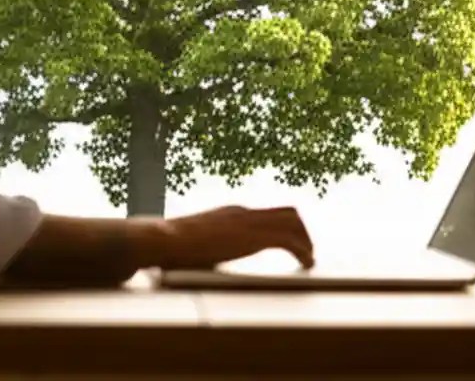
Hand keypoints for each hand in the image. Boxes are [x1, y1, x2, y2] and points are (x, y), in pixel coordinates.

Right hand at [154, 205, 314, 269]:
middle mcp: (244, 212)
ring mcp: (248, 222)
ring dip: (306, 240)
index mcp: (232, 213)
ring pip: (293, 221)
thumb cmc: (173, 247)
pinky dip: (302, 250)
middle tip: (307, 251)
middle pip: (288, 212)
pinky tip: (307, 263)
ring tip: (310, 258)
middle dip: (302, 231)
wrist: (164, 240)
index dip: (286, 228)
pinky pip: (288, 240)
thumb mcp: (198, 243)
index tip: (292, 244)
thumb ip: (210, 245)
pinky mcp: (252, 236)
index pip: (269, 214)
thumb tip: (208, 257)